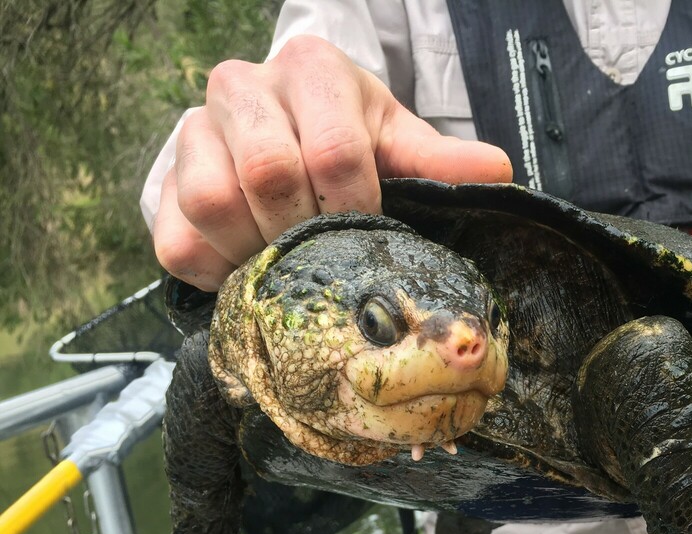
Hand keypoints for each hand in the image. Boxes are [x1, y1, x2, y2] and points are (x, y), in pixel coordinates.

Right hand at [153, 35, 511, 289]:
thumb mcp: (394, 139)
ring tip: (289, 263)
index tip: (370, 234)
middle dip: (307, 231)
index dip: (356, 209)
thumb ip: (437, 160)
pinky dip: (217, 273)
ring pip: (212, 203)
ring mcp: (192, 132)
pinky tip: (250, 271)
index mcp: (311, 70)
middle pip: (268, 174)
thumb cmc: (346, 136)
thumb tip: (497, 172)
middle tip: (328, 256)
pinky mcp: (162, 182)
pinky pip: (177, 243)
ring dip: (257, 252)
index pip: (335, 151)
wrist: (281, 130)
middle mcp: (240, 86)